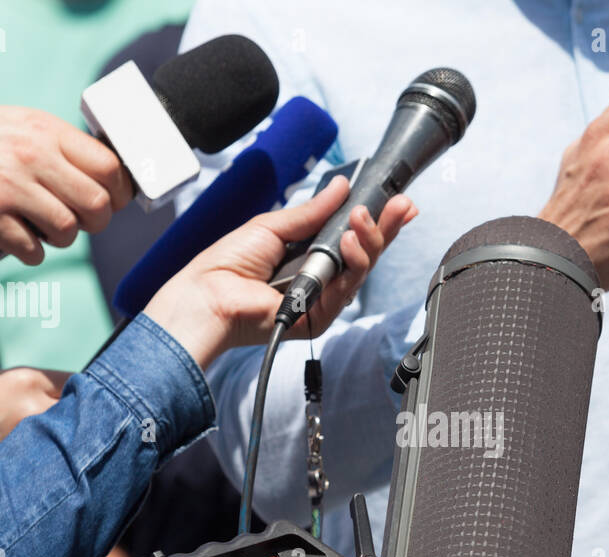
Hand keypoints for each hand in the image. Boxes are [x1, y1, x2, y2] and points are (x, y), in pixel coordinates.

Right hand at [0, 102, 132, 264]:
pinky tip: (18, 237)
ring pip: (68, 230)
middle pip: (97, 204)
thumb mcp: (24, 125)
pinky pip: (33, 249)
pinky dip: (32, 251)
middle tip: (79, 221)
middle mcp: (31, 155)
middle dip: (95, 222)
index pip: (109, 167)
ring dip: (62, 238)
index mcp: (47, 131)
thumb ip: (63, 147)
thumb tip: (111, 178)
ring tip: (43, 227)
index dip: (119, 192)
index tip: (111, 202)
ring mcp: (9, 185)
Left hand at [143, 175, 415, 366]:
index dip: (377, 220)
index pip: (352, 236)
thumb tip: (341, 186)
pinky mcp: (320, 317)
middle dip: (385, 227)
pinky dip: (352, 264)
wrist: (208, 294)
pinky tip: (348, 242)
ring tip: (362, 219)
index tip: (397, 202)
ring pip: (362, 270)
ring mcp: (323, 299)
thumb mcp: (274, 225)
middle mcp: (321, 277)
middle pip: (365, 253)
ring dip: (368, 241)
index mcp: (310, 253)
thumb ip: (313, 210)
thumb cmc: (229, 262)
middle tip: (400, 206)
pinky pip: (346, 289)